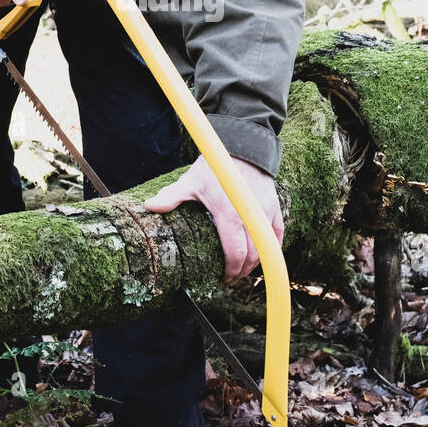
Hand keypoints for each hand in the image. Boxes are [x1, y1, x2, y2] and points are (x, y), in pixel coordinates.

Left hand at [143, 154, 283, 283]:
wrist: (244, 148)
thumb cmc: (217, 166)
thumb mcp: (191, 181)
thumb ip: (172, 197)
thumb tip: (149, 206)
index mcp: (230, 216)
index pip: (235, 253)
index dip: (230, 270)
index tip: (224, 278)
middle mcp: (251, 218)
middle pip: (252, 255)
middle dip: (242, 271)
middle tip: (231, 277)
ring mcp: (265, 214)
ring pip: (266, 248)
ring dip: (256, 262)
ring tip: (244, 269)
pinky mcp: (274, 208)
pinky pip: (278, 235)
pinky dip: (273, 248)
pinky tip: (265, 256)